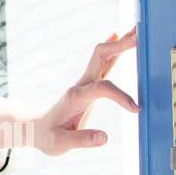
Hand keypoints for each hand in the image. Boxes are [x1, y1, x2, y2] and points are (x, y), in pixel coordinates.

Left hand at [31, 26, 139, 155]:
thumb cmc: (48, 136)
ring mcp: (85, 81)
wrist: (36, 128)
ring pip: (103, 55)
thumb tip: (104, 137)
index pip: (102, 88)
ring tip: (137, 30)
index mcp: (76, 97)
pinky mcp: (90, 84)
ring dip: (120, 43)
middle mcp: (81, 84)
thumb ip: (81, 140)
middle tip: (139, 35)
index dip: (121, 96)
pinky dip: (115, 49)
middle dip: (120, 45)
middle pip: (100, 57)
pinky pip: (103, 62)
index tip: (136, 110)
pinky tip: (122, 38)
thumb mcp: (60, 144)